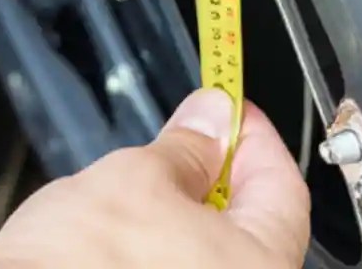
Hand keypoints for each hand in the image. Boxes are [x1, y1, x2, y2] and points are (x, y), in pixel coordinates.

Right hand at [0, 89, 311, 268]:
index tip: (229, 109)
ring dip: (183, 213)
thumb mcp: (137, 176)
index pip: (282, 187)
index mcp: (259, 264)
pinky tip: (123, 230)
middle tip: (190, 135)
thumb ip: (186, 146)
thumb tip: (210, 118)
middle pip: (249, 225)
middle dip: (217, 174)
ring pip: (207, 253)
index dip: (253, 137)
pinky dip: (158, 249)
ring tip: (145, 180)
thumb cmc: (79, 265)